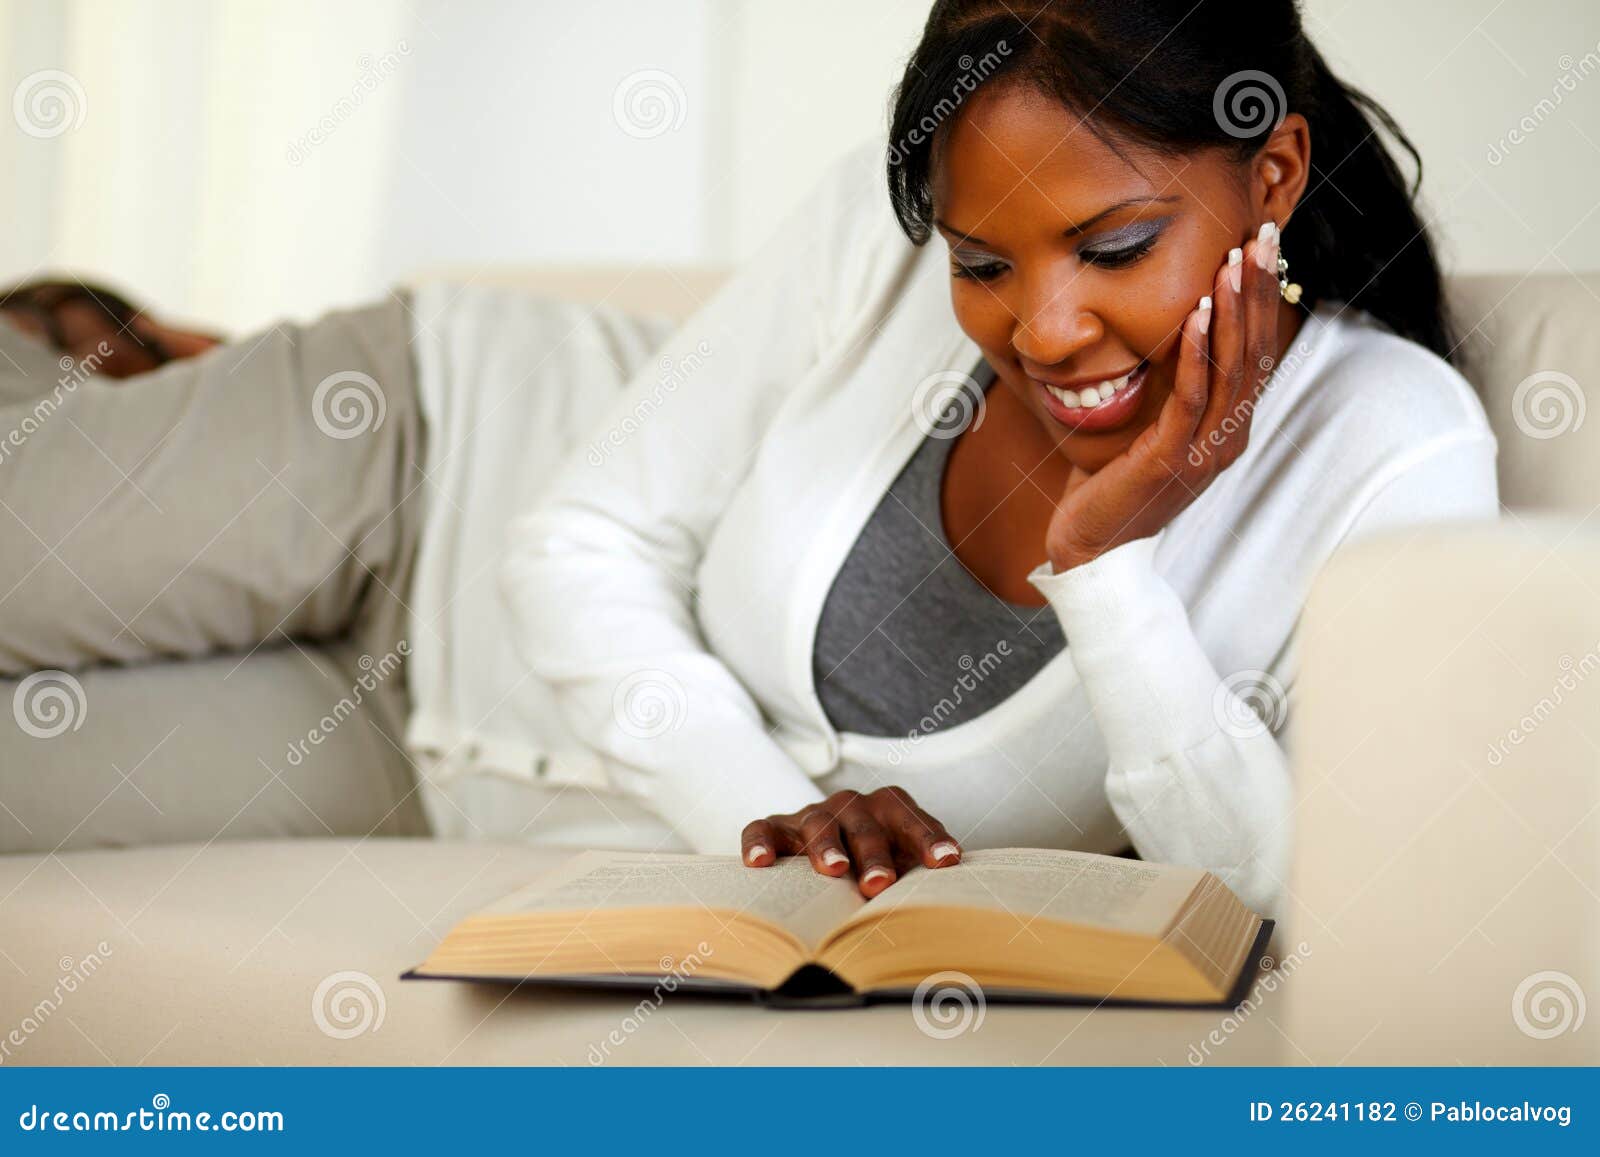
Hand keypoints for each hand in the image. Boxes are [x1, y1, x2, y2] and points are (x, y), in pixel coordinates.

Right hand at [740, 786, 961, 896]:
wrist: (828, 848)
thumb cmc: (873, 863)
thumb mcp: (899, 865)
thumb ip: (915, 881)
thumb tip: (937, 921)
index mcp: (890, 810)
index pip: (913, 822)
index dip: (929, 839)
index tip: (947, 860)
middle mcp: (852, 806)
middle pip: (865, 827)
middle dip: (875, 854)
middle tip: (881, 882)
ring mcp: (813, 815)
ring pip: (820, 825)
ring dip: (827, 847)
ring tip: (834, 870)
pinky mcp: (778, 827)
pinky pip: (763, 828)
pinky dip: (759, 843)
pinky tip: (760, 863)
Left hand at [1043, 222, 1283, 571]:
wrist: (1093, 548)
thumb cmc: (1114, 485)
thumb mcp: (1148, 424)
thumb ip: (1167, 386)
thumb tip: (1168, 330)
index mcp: (1227, 427)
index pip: (1253, 349)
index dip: (1260, 296)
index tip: (1261, 246)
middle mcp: (1227, 436)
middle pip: (1252, 350)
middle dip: (1257, 289)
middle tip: (1262, 235)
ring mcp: (1205, 451)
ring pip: (1230, 369)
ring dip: (1233, 310)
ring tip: (1234, 261)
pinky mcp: (1173, 460)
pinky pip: (1191, 398)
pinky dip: (1197, 353)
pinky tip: (1198, 314)